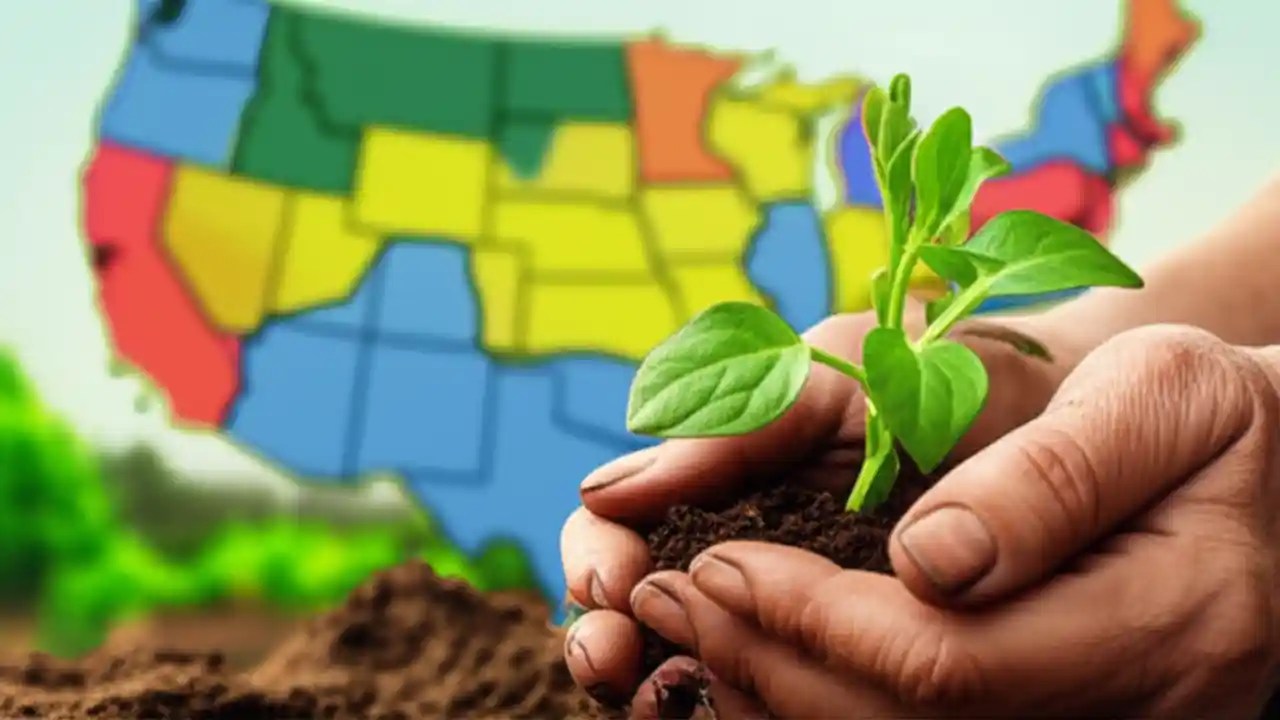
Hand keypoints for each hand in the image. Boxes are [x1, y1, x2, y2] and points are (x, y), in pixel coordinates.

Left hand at [630, 326, 1279, 717]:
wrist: (1275, 473)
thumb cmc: (1213, 415)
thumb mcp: (1160, 395)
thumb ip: (1053, 476)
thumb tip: (928, 561)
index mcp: (1169, 623)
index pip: (947, 663)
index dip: (811, 622)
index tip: (711, 564)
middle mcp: (1143, 712)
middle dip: (767, 664)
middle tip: (661, 598)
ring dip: (777, 697)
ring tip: (683, 630)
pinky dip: (823, 705)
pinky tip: (756, 659)